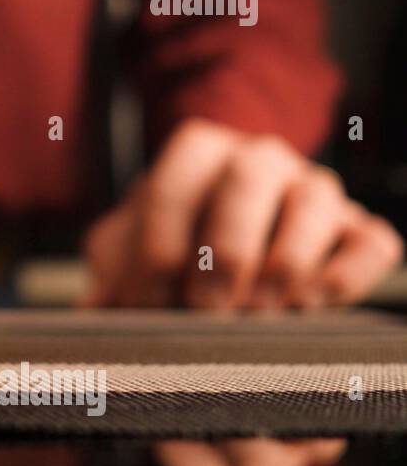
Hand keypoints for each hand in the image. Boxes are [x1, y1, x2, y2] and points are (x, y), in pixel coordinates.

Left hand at [84, 118, 401, 309]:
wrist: (228, 262)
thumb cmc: (171, 254)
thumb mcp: (128, 255)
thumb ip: (109, 272)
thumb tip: (92, 310)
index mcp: (198, 151)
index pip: (177, 178)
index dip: (160, 244)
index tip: (150, 300)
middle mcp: (261, 158)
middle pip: (249, 178)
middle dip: (225, 250)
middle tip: (208, 309)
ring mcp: (316, 189)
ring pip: (317, 202)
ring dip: (284, 265)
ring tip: (256, 314)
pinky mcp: (359, 229)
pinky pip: (373, 242)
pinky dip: (345, 275)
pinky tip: (310, 305)